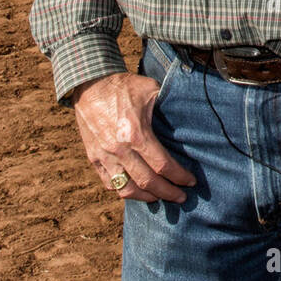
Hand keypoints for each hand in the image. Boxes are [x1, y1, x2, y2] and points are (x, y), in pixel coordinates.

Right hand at [70, 72, 196, 203]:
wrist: (90, 84)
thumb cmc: (123, 86)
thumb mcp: (150, 89)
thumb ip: (167, 106)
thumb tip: (188, 117)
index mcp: (136, 134)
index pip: (162, 166)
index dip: (179, 177)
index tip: (190, 181)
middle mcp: (119, 149)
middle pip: (148, 182)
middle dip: (168, 193)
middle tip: (181, 197)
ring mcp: (104, 156)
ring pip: (127, 189)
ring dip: (147, 197)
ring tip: (160, 197)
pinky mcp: (93, 158)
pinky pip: (110, 183)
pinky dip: (125, 191)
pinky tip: (137, 189)